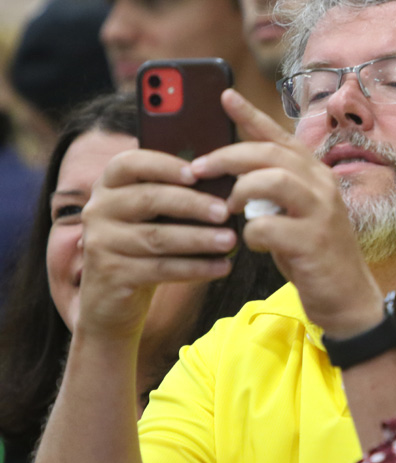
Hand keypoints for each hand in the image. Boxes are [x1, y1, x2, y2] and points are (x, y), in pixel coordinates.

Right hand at [78, 150, 235, 339]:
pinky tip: (221, 267)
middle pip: (149, 199)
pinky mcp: (110, 274)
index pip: (130, 164)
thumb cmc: (142, 247)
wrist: (110, 299)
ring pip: (157, 237)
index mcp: (109, 186)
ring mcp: (100, 243)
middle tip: (226, 212)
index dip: (163, 165)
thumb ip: (174, 197)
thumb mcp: (151, 217)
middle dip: (192, 204)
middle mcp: (99, 210)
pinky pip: (160, 269)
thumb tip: (226, 188)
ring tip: (230, 241)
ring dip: (198, 238)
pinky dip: (195, 268)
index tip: (197, 174)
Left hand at [191, 90, 383, 335]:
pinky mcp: (313, 241)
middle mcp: (323, 185)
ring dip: (240, 193)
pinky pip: (267, 226)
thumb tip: (233, 176)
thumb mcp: (296, 215)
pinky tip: (255, 244)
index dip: (250, 115)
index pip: (280, 137)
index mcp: (316, 175)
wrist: (348, 298)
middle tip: (197, 169)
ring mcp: (321, 212)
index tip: (224, 95)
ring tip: (229, 209)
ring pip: (271, 180)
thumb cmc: (314, 256)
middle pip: (269, 153)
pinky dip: (250, 235)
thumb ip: (274, 192)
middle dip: (227, 156)